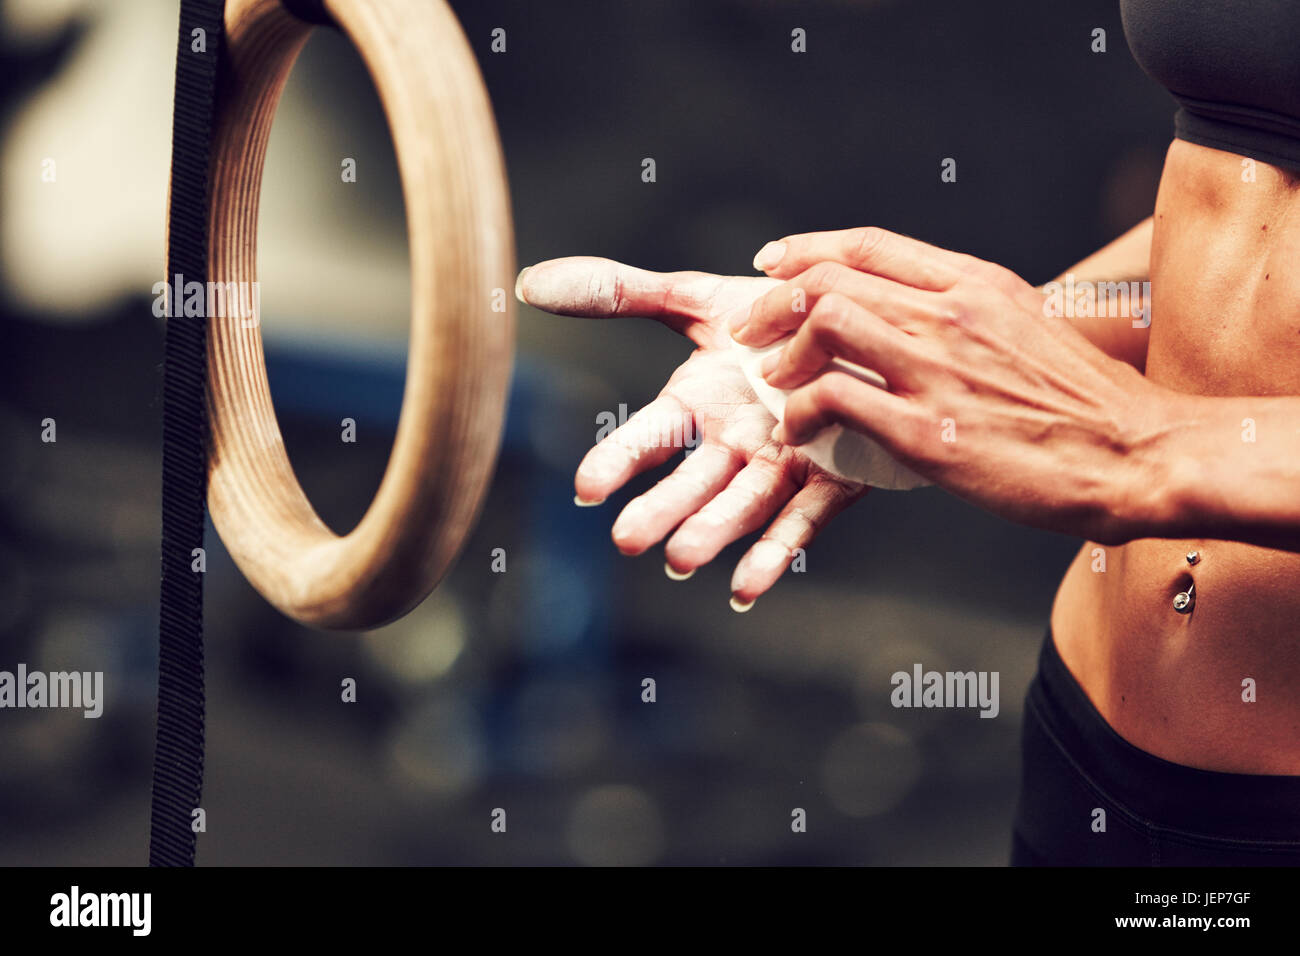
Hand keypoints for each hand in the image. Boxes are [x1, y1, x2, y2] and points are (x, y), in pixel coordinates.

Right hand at [517, 256, 867, 605]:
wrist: (857, 320)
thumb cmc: (773, 314)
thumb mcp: (697, 298)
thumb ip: (620, 293)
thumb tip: (529, 283)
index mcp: (696, 406)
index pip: (648, 437)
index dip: (618, 460)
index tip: (586, 488)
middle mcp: (733, 444)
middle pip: (691, 482)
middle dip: (661, 510)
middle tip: (628, 541)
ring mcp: (781, 464)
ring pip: (743, 504)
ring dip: (713, 532)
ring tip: (682, 559)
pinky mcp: (833, 478)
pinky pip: (803, 520)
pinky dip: (777, 553)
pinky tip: (747, 587)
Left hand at [731, 228, 1168, 543]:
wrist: (1137, 454)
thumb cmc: (1082, 402)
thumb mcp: (1028, 327)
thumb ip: (967, 313)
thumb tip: (911, 314)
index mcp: (976, 284)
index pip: (869, 244)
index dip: (806, 249)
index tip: (772, 264)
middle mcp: (953, 314)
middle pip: (832, 279)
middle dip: (774, 303)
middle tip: (752, 334)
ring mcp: (939, 370)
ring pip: (825, 325)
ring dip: (782, 355)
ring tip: (774, 384)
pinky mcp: (929, 434)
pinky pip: (834, 403)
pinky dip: (800, 416)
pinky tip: (800, 434)